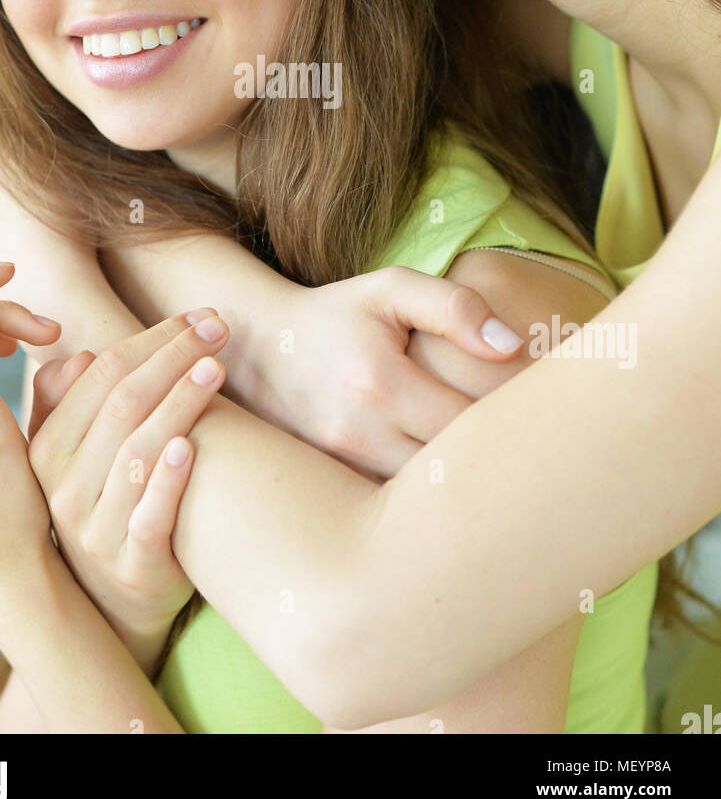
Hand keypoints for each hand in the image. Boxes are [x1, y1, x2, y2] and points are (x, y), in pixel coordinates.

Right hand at [26, 309, 228, 667]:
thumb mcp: (74, 455)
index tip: (197, 315)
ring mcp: (97, 528)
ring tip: (215, 368)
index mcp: (47, 448)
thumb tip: (80, 354)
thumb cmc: (104, 503)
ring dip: (179, 404)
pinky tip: (190, 446)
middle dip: (173, 356)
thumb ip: (70, 402)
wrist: (114, 601)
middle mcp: (64, 487)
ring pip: (137, 452)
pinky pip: (149, 517)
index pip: (99, 375)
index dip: (150, 339)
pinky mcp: (135, 564)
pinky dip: (168, 480)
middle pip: (122, 403)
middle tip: (218, 326)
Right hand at [229, 266, 524, 480]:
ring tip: (500, 466)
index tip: (539, 409)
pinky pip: (400, 509)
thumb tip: (513, 349)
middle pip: (457, 469)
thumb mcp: (392, 289)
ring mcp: (345, 469)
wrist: (260, 351)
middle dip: (497, 459)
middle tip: (535, 447)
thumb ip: (455, 307)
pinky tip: (453, 481)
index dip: (513, 419)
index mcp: (380, 383)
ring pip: (430, 498)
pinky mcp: (339, 487)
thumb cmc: (338, 314)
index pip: (472, 419)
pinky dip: (430, 499)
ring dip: (466, 483)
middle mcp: (360, 434)